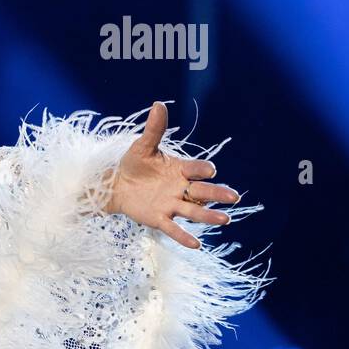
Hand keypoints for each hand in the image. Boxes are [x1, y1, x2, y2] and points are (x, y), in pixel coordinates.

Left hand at [104, 101, 242, 249]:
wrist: (114, 184)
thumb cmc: (133, 164)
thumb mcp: (142, 147)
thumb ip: (154, 130)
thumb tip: (158, 104)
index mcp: (179, 169)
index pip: (196, 169)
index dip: (202, 169)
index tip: (210, 170)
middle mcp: (180, 188)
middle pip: (202, 192)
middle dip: (217, 194)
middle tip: (233, 197)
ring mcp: (171, 204)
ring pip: (193, 211)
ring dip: (208, 216)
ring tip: (225, 220)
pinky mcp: (158, 218)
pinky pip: (173, 228)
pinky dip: (184, 236)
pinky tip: (196, 244)